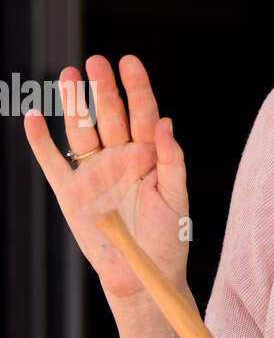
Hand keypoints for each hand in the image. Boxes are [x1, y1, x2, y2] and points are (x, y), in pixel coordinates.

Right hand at [23, 55, 190, 299]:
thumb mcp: (176, 199)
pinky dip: (40, 141)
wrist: (142, 274)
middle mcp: (120, 156)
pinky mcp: (70, 191)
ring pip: (81, 131)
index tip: (129, 63)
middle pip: (110, 115)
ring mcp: (93, 172)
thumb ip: (172, 162)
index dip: (137, 88)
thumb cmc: (167, 237)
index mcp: (149, 154)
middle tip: (96, 62)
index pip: (143, 113)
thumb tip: (165, 124)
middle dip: (103, 88)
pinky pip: (52, 162)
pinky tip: (33, 117)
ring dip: (74, 104)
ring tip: (69, 76)